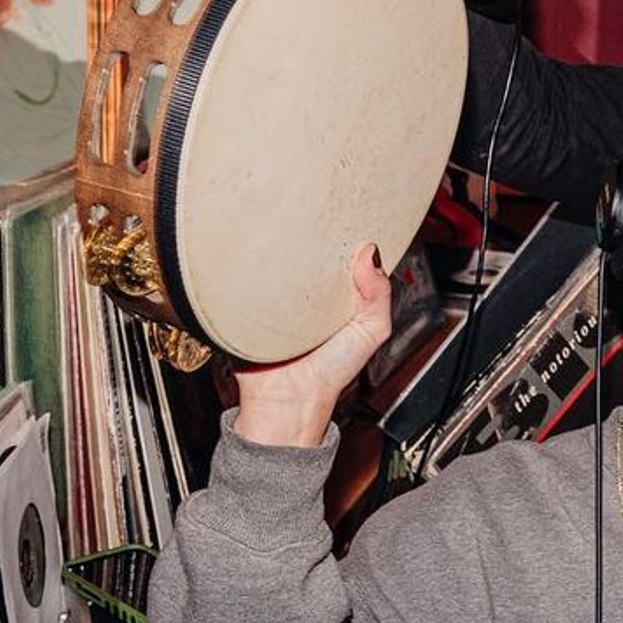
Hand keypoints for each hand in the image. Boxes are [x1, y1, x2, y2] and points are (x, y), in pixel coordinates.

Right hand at [231, 244, 393, 448]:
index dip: (344, 237)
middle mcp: (306, 294)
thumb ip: (378, 296)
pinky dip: (249, 270)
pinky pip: (243, 281)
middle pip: (307, 254)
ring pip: (274, 263)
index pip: (340, 257)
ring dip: (277, 251)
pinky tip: (258, 260)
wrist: (287, 401)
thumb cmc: (330, 373)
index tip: (347, 220)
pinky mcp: (244, 305)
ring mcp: (274, 297)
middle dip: (311, 237)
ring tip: (285, 236)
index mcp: (337, 296)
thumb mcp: (370, 332)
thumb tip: (369, 254)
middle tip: (314, 224)